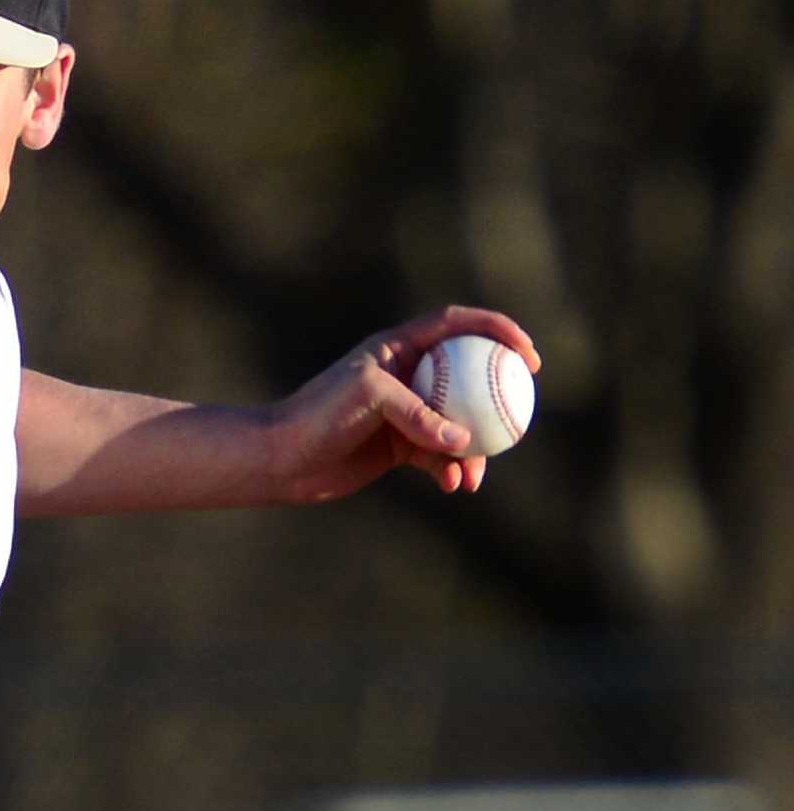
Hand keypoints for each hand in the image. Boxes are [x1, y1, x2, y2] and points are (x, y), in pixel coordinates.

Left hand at [265, 306, 540, 503]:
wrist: (282, 458)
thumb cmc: (318, 415)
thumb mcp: (369, 399)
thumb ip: (418, 413)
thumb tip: (464, 442)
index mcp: (397, 346)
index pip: (457, 325)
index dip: (497, 330)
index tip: (527, 354)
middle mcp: (405, 374)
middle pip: (467, 375)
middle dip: (499, 391)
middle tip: (525, 409)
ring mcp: (405, 411)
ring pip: (458, 422)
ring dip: (474, 448)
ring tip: (474, 473)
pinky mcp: (399, 446)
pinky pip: (440, 456)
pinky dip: (451, 469)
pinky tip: (454, 485)